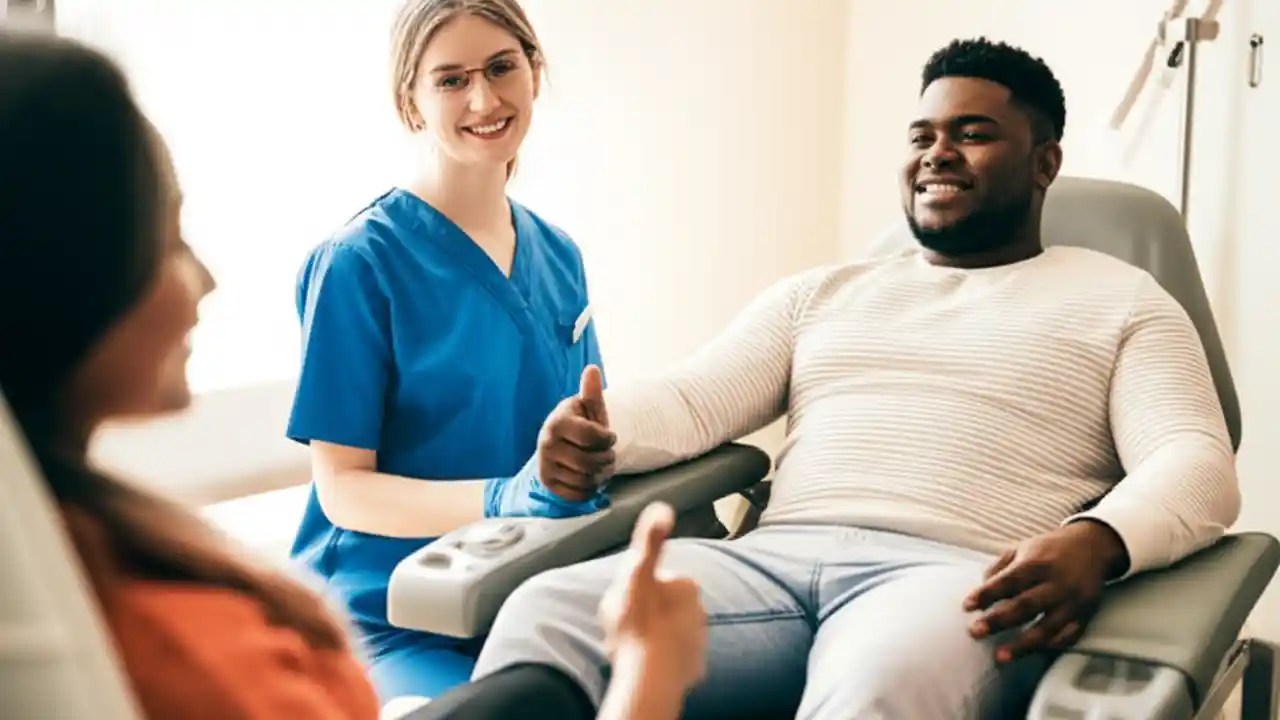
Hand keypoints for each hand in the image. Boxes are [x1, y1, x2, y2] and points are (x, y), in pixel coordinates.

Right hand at [537, 365, 616, 501]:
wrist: (563, 444)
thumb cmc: (581, 424)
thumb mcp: (588, 408)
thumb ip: (592, 392)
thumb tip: (592, 370)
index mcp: (557, 422)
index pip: (593, 437)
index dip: (608, 439)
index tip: (608, 436)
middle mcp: (546, 444)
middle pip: (590, 462)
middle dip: (606, 460)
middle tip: (607, 455)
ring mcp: (545, 466)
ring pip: (586, 480)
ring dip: (600, 475)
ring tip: (600, 466)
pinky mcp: (549, 484)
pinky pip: (578, 494)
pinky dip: (590, 489)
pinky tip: (590, 478)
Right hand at [599, 502, 706, 694]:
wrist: (649, 675)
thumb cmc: (638, 623)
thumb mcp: (636, 572)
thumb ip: (650, 539)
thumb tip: (663, 507)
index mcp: (686, 584)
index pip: (659, 579)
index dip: (639, 589)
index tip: (628, 602)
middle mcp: (700, 609)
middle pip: (666, 606)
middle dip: (649, 613)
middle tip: (627, 626)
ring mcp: (699, 640)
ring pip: (671, 632)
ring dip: (656, 636)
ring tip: (634, 648)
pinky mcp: (694, 667)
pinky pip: (675, 659)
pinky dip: (663, 660)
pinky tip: (647, 664)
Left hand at [963, 520, 1128, 663]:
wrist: (1092, 546)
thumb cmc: (1048, 550)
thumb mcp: (1021, 549)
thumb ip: (999, 568)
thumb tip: (981, 592)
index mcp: (1037, 563)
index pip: (1008, 581)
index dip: (986, 594)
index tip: (966, 607)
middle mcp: (1056, 583)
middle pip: (1026, 605)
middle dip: (999, 621)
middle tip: (974, 632)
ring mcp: (1073, 601)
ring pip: (1047, 627)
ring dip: (1022, 645)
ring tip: (1000, 656)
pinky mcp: (1086, 615)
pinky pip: (1068, 636)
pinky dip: (1050, 646)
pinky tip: (1032, 652)